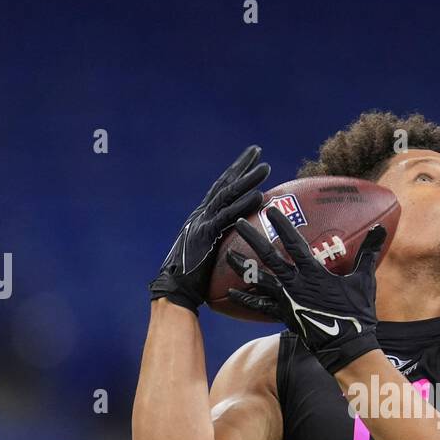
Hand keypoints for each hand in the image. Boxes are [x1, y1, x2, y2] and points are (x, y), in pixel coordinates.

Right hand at [149, 145, 270, 311]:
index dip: (235, 173)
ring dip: (247, 181)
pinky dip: (243, 205)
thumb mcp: (210, 255)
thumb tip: (240, 244)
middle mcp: (201, 214)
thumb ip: (222, 243)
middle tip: (256, 150)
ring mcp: (202, 222)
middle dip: (240, 166)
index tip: (249, 160)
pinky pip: (228, 217)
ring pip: (227, 195)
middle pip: (223, 184)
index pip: (221, 189)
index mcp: (202, 217)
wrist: (175, 289)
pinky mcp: (205, 234)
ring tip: (265, 168)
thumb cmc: (194, 280)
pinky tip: (258, 196)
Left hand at [226, 206, 387, 372]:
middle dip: (253, 238)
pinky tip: (231, 292)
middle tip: (239, 222)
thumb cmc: (357, 313)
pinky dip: (245, 298)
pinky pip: (260, 306)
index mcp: (313, 273)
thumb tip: (380, 227)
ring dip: (242, 266)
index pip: (294, 244)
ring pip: (259, 280)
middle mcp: (295, 285)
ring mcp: (287, 301)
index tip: (270, 210)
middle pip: (268, 257)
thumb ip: (369, 252)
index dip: (282, 226)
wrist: (347, 347)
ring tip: (227, 254)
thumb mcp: (364, 280)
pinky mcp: (283, 316)